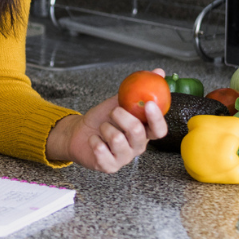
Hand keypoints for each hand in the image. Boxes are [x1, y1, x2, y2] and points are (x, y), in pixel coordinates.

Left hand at [48, 69, 169, 172]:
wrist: (79, 132)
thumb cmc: (102, 118)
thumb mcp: (119, 100)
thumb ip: (138, 89)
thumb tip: (159, 71)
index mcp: (144, 132)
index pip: (159, 129)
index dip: (156, 118)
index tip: (149, 103)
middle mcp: (137, 146)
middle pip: (138, 133)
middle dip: (123, 118)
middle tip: (114, 111)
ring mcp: (124, 158)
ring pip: (118, 140)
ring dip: (105, 128)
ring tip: (102, 128)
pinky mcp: (109, 166)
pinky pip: (102, 150)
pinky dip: (94, 140)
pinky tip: (94, 140)